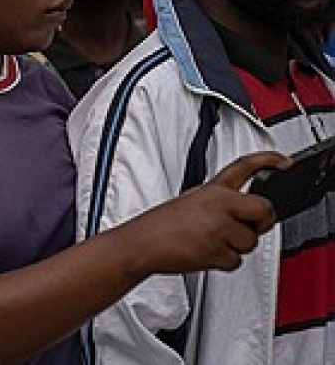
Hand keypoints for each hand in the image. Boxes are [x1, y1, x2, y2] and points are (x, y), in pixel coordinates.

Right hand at [122, 151, 287, 274]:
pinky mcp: (216, 250)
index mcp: (211, 189)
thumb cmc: (160, 225)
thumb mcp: (189, 202)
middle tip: (251, 227)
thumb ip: (220, 205)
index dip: (268, 160)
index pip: (244, 167)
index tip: (282, 162)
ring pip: (250, 241)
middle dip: (261, 223)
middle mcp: (218, 205)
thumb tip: (244, 218)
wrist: (140, 244)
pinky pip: (236, 261)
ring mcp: (218, 228)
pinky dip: (223, 262)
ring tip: (212, 243)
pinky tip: (206, 254)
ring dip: (236, 247)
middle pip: (263, 210)